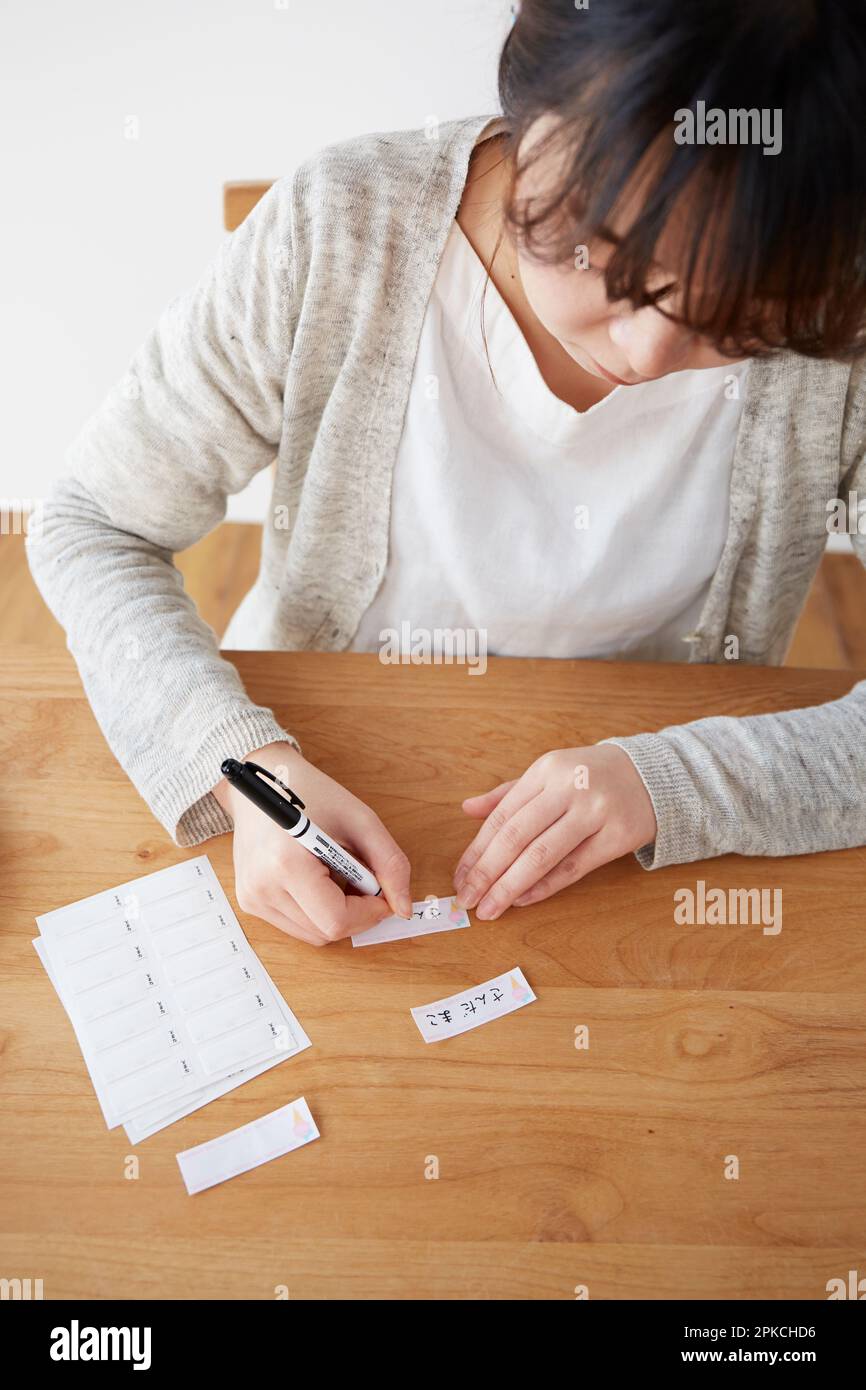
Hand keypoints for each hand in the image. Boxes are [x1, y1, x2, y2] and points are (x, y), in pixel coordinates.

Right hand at [213, 742, 411, 945]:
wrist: (264, 780)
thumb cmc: (311, 792)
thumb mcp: (360, 820)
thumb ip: (390, 864)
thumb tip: (403, 908)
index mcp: (285, 864)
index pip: (335, 920)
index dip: (368, 914)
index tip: (382, 895)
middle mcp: (262, 888)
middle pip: (325, 933)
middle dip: (356, 914)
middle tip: (362, 879)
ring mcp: (252, 898)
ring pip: (313, 935)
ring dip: (337, 914)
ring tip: (339, 875)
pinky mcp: (250, 902)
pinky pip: (297, 925)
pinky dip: (317, 911)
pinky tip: (320, 879)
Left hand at [453, 745, 656, 918]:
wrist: (651, 775)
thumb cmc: (589, 777)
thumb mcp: (549, 774)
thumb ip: (508, 794)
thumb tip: (466, 809)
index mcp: (545, 770)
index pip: (502, 816)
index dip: (476, 850)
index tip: (459, 877)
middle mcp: (568, 788)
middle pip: (517, 836)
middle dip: (486, 872)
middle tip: (467, 899)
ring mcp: (595, 812)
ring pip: (542, 855)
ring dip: (510, 886)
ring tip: (489, 908)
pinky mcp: (617, 836)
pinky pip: (574, 867)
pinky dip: (545, 886)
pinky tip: (522, 900)